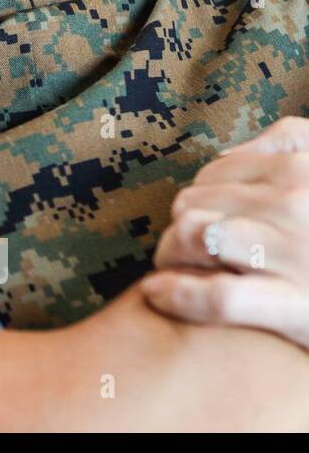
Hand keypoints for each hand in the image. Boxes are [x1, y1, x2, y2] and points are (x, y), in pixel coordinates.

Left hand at [143, 117, 308, 349]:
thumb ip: (290, 145)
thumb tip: (227, 156)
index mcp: (303, 171)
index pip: (211, 176)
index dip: (196, 202)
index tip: (198, 224)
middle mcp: (299, 205)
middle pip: (193, 205)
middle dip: (178, 229)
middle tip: (182, 255)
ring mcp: (299, 255)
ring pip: (194, 238)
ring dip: (172, 257)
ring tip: (174, 271)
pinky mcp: (300, 307)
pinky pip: (218, 296)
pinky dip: (177, 293)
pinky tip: (157, 293)